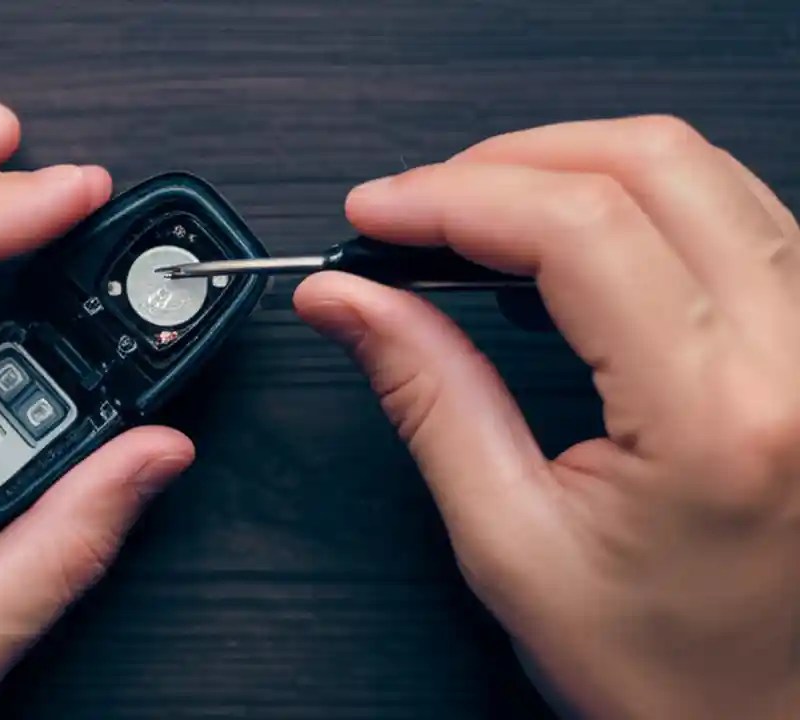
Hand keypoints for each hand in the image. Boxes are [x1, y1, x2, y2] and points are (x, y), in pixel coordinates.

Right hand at [295, 116, 799, 718]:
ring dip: (570, 169)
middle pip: (649, 161)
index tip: (376, 213)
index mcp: (718, 418)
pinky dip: (633, 201)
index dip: (453, 196)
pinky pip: (733, 212)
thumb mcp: (510, 544)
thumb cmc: (668, 672)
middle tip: (416, 208)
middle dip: (505, 162)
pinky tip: (567, 247)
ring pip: (698, 170)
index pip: (578, 229)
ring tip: (476, 224)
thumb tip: (351, 303)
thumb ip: (427, 397)